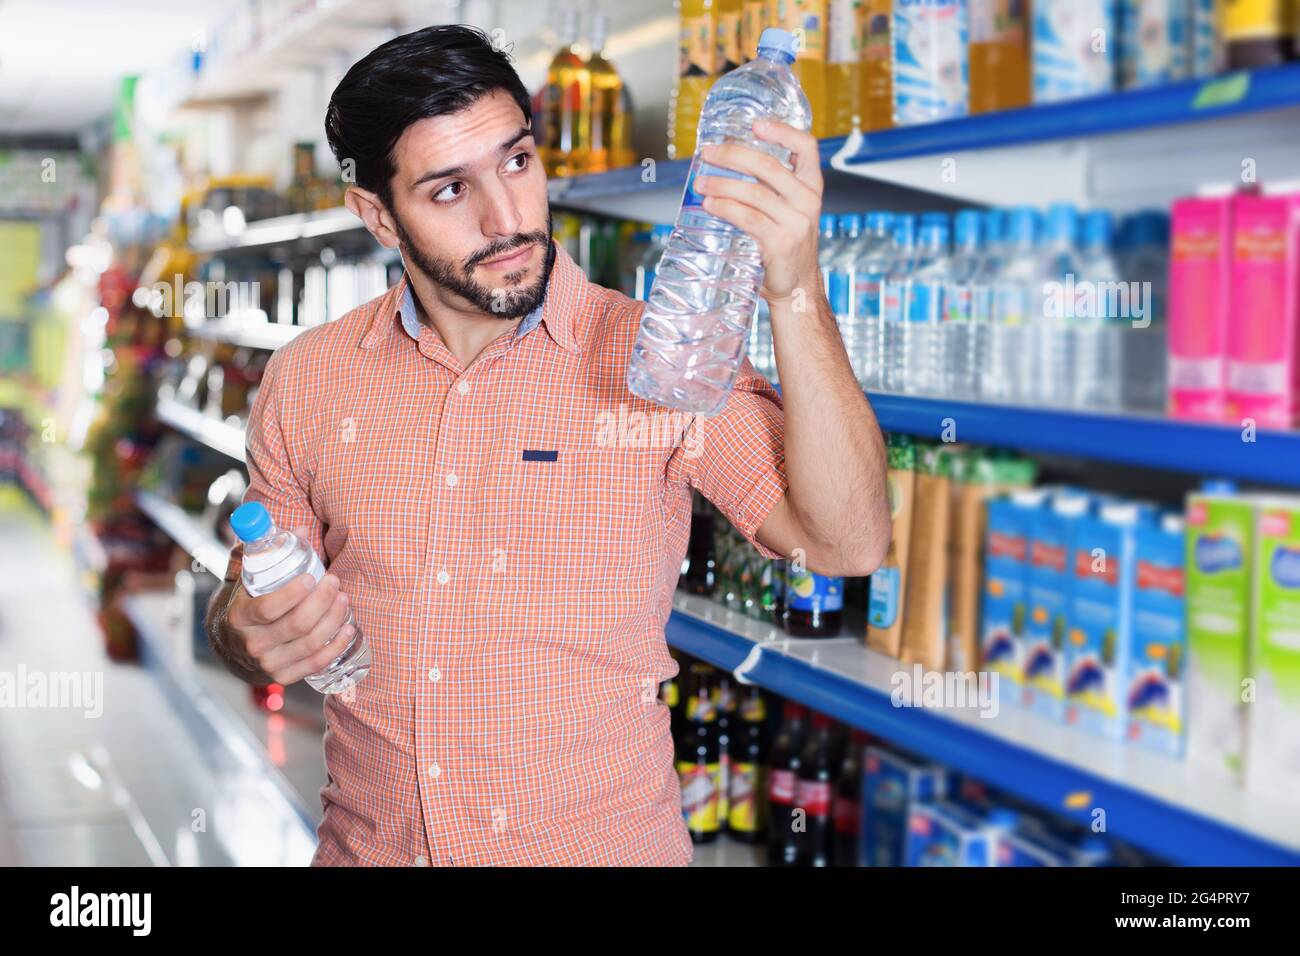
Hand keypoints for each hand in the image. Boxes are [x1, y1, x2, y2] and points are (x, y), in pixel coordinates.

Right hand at [223, 526, 354, 685]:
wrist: (235, 643)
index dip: (291, 594)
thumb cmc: (249, 602)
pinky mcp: (285, 677)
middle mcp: (252, 644)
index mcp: (239, 617)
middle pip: (296, 625)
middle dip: (321, 601)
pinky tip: (349, 628)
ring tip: (344, 599)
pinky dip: (337, 646)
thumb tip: (301, 528)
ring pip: (310, 643)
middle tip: (335, 582)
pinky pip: (316, 663)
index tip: (311, 577)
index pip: (267, 608)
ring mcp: (269, 664)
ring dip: (333, 620)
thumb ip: (270, 551)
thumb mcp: (251, 578)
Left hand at [693, 117, 824, 306]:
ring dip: (722, 183)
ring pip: (754, 193)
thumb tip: (725, 164)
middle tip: (708, 153)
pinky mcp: (781, 243)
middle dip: (734, 155)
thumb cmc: (784, 246)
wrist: (796, 288)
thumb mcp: (787, 212)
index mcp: (812, 187)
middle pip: (769, 166)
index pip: (807, 147)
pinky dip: (725, 208)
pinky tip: (709, 203)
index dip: (782, 131)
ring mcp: (796, 223)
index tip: (755, 124)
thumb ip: (770, 190)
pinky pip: (748, 218)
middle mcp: (808, 202)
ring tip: (700, 182)